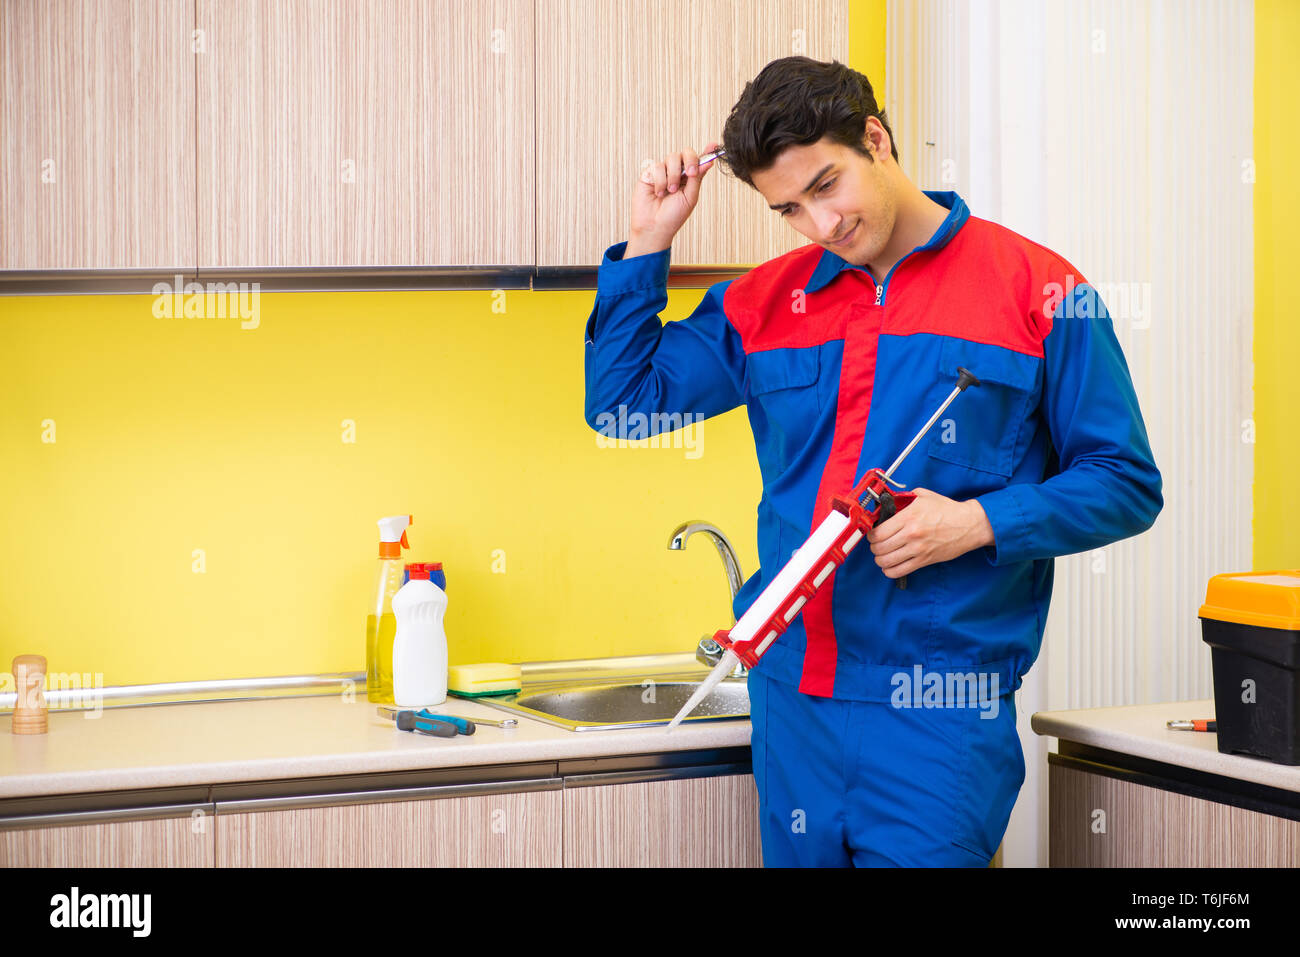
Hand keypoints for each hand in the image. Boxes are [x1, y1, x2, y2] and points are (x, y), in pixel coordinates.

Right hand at [626, 141, 719, 256]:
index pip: (698, 160)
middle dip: (690, 161)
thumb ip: (698, 178)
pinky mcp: (649, 173)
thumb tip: (709, 161)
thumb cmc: (673, 216)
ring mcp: (663, 171)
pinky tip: (658, 192)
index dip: (707, 151)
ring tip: (670, 192)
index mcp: (690, 178)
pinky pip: (657, 166)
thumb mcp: (690, 197)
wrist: (654, 226)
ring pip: (671, 157)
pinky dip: (660, 181)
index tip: (714, 145)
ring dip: (673, 176)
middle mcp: (677, 172)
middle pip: (685, 153)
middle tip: (690, 174)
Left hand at [865, 489, 994, 579]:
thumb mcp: (923, 496)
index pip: (878, 532)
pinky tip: (891, 565)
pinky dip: (890, 571)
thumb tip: (887, 501)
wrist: (969, 524)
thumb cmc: (947, 510)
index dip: (870, 534)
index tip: (872, 533)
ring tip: (883, 555)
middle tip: (877, 544)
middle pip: (879, 547)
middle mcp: (911, 534)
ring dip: (880, 559)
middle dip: (874, 547)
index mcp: (908, 517)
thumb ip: (903, 498)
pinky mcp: (924, 560)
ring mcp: (918, 549)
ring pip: (886, 561)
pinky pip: (899, 571)